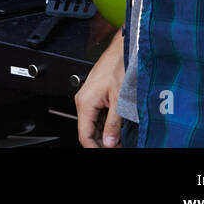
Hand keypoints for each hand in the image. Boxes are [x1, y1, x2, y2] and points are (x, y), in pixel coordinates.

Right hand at [75, 32, 126, 147]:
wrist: (121, 51)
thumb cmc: (118, 68)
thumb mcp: (119, 100)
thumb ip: (113, 124)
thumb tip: (109, 142)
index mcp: (85, 103)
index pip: (84, 135)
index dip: (95, 148)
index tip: (109, 151)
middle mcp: (83, 101)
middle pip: (87, 130)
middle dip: (101, 142)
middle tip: (118, 146)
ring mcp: (88, 98)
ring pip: (93, 124)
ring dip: (104, 134)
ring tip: (119, 140)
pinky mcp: (95, 95)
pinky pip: (97, 115)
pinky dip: (105, 124)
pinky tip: (117, 128)